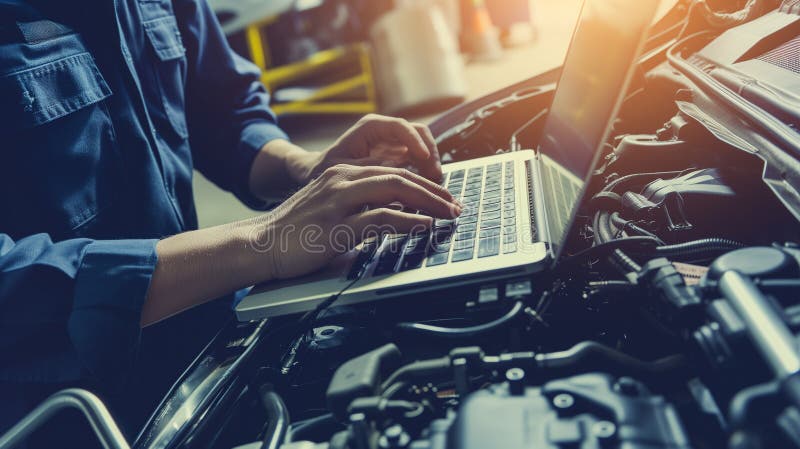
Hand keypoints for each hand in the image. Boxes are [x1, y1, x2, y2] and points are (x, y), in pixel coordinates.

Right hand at [250, 164, 458, 279]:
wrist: (260, 244)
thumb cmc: (295, 233)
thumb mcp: (331, 210)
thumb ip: (360, 206)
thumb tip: (395, 214)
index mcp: (342, 173)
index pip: (392, 170)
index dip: (422, 182)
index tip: (443, 196)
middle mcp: (342, 180)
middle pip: (400, 175)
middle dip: (433, 190)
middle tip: (455, 205)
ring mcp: (339, 200)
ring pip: (395, 189)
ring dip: (428, 201)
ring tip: (449, 214)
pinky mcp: (337, 225)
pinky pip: (380, 218)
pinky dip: (407, 220)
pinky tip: (425, 225)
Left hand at [295, 114, 442, 183]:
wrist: (317, 174)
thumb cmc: (324, 170)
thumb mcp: (342, 170)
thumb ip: (368, 168)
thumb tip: (394, 172)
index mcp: (369, 128)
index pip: (399, 126)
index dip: (414, 141)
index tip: (424, 158)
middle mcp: (384, 131)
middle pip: (418, 132)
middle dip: (430, 152)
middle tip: (434, 176)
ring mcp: (393, 143)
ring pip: (423, 144)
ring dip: (432, 163)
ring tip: (433, 185)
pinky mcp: (398, 156)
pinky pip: (419, 159)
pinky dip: (426, 171)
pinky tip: (426, 188)